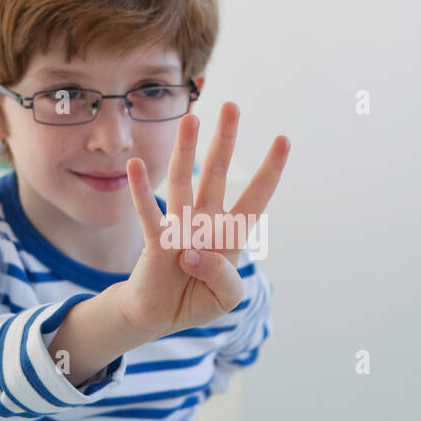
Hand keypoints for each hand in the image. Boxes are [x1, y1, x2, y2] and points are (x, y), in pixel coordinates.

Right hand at [119, 102, 289, 337]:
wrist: (160, 315)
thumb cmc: (196, 299)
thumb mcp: (225, 298)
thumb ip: (224, 278)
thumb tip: (193, 255)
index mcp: (230, 235)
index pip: (255, 197)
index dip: (270, 170)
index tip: (283, 139)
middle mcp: (206, 222)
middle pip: (217, 174)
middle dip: (226, 140)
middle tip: (232, 105)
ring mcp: (180, 228)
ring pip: (184, 182)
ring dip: (187, 150)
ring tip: (191, 118)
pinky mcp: (155, 241)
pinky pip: (149, 213)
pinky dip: (141, 190)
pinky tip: (136, 165)